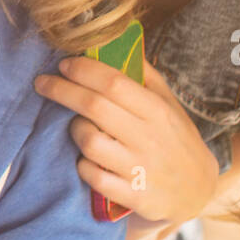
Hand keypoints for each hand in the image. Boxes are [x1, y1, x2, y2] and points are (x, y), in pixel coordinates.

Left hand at [33, 53, 219, 226]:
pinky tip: (87, 158)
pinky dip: (83, 165)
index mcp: (157, 110)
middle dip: (62, 90)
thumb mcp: (169, 103)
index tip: (64, 64)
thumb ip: (144, 74)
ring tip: (78, 126)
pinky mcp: (132, 196)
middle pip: (95, 107)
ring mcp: (140, 168)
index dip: (84, 70)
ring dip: (75, 130)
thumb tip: (117, 43)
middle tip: (42, 83)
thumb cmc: (177, 139)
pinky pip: (93, 176)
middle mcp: (149, 137)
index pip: (114, 82)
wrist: (198, 190)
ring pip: (89, 142)